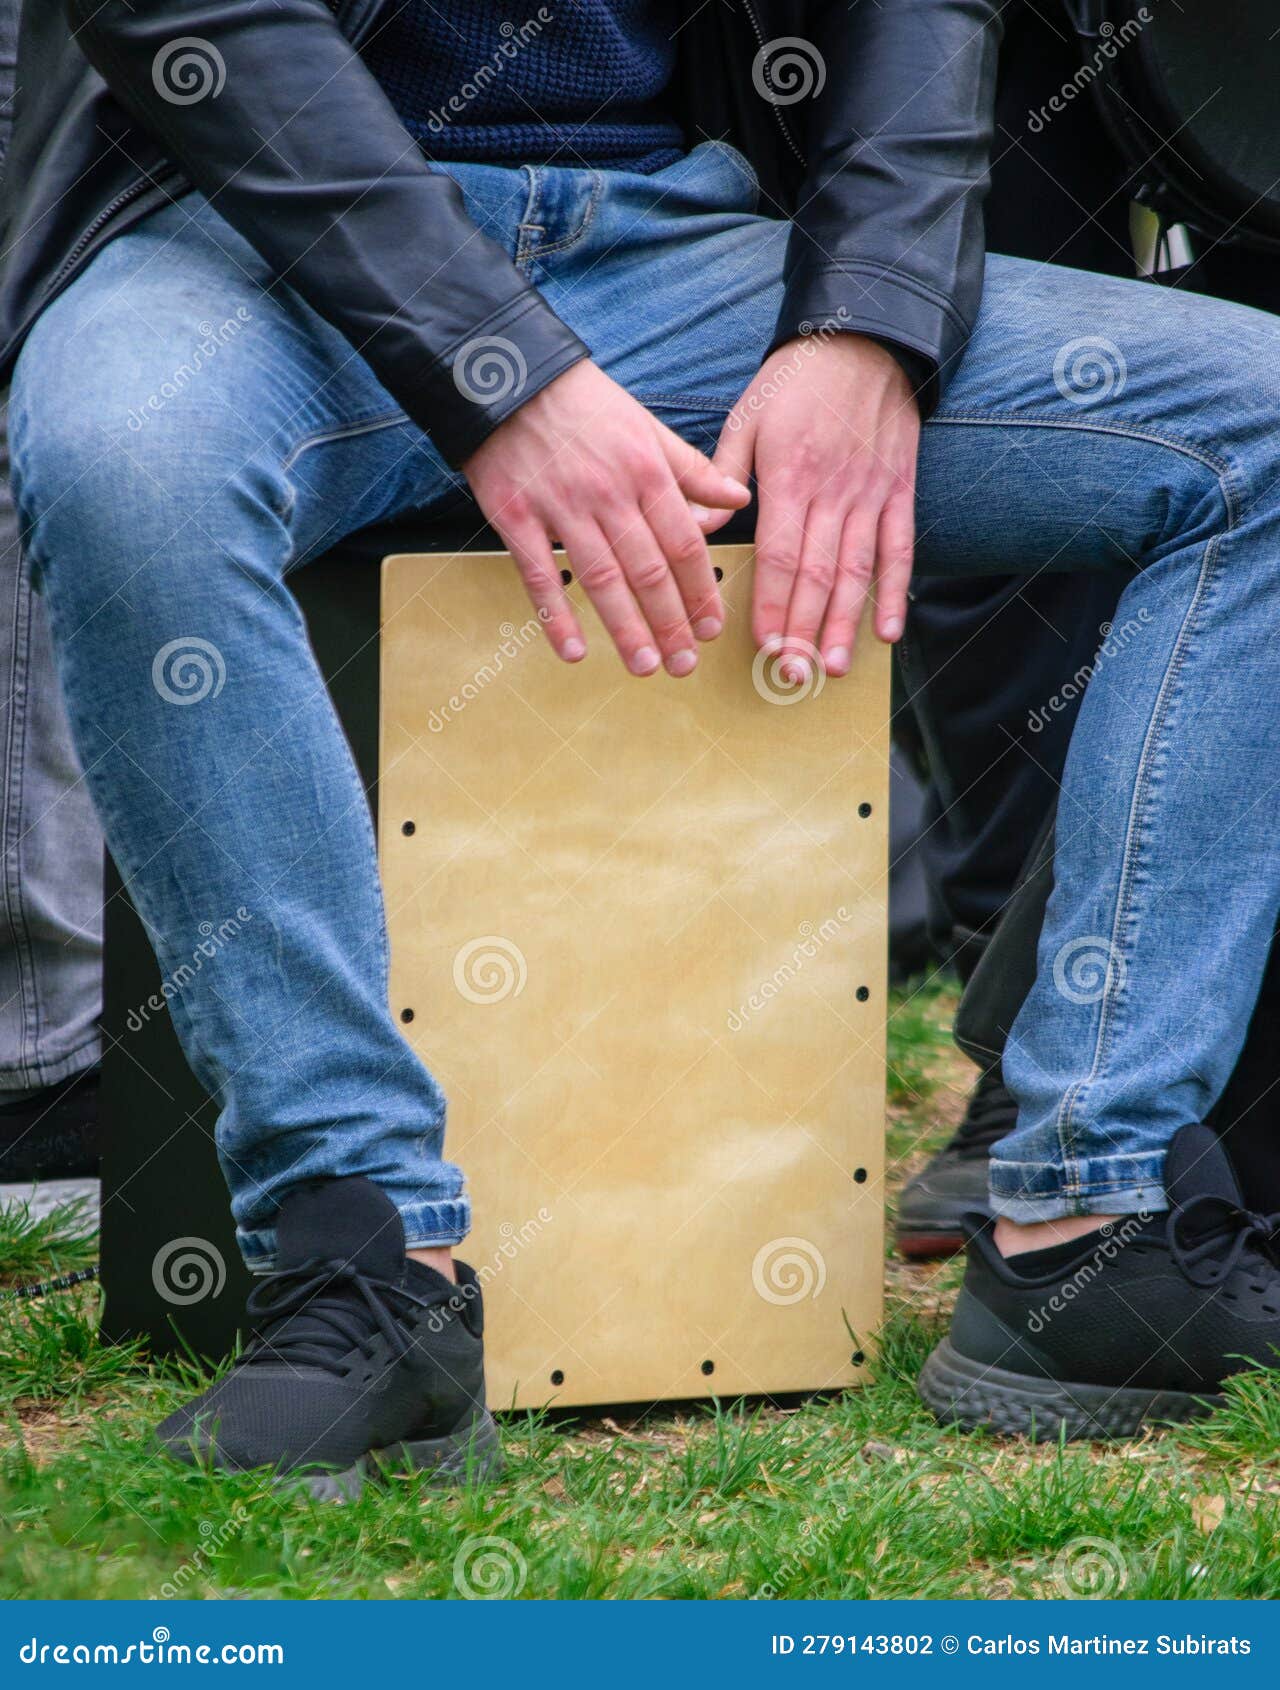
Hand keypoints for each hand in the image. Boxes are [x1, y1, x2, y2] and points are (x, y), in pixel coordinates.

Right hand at [463, 361, 750, 676]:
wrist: (508, 376)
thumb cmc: (582, 404)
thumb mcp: (647, 426)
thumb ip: (692, 469)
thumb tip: (739, 500)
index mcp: (645, 471)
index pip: (683, 543)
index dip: (700, 591)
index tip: (712, 629)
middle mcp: (607, 493)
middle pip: (648, 570)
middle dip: (671, 623)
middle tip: (684, 665)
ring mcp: (560, 508)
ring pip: (601, 579)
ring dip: (626, 629)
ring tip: (645, 667)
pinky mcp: (515, 518)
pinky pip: (538, 575)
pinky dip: (556, 616)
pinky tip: (574, 651)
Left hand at [714, 333, 919, 679]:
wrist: (867, 339)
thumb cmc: (798, 379)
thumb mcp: (748, 414)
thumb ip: (721, 472)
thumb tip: (698, 522)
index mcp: (788, 474)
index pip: (780, 554)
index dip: (773, 604)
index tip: (762, 644)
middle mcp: (832, 490)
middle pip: (817, 573)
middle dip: (803, 629)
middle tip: (791, 674)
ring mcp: (869, 494)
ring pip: (857, 570)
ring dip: (844, 623)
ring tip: (830, 667)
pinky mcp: (898, 490)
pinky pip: (898, 549)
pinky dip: (894, 592)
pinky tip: (887, 632)